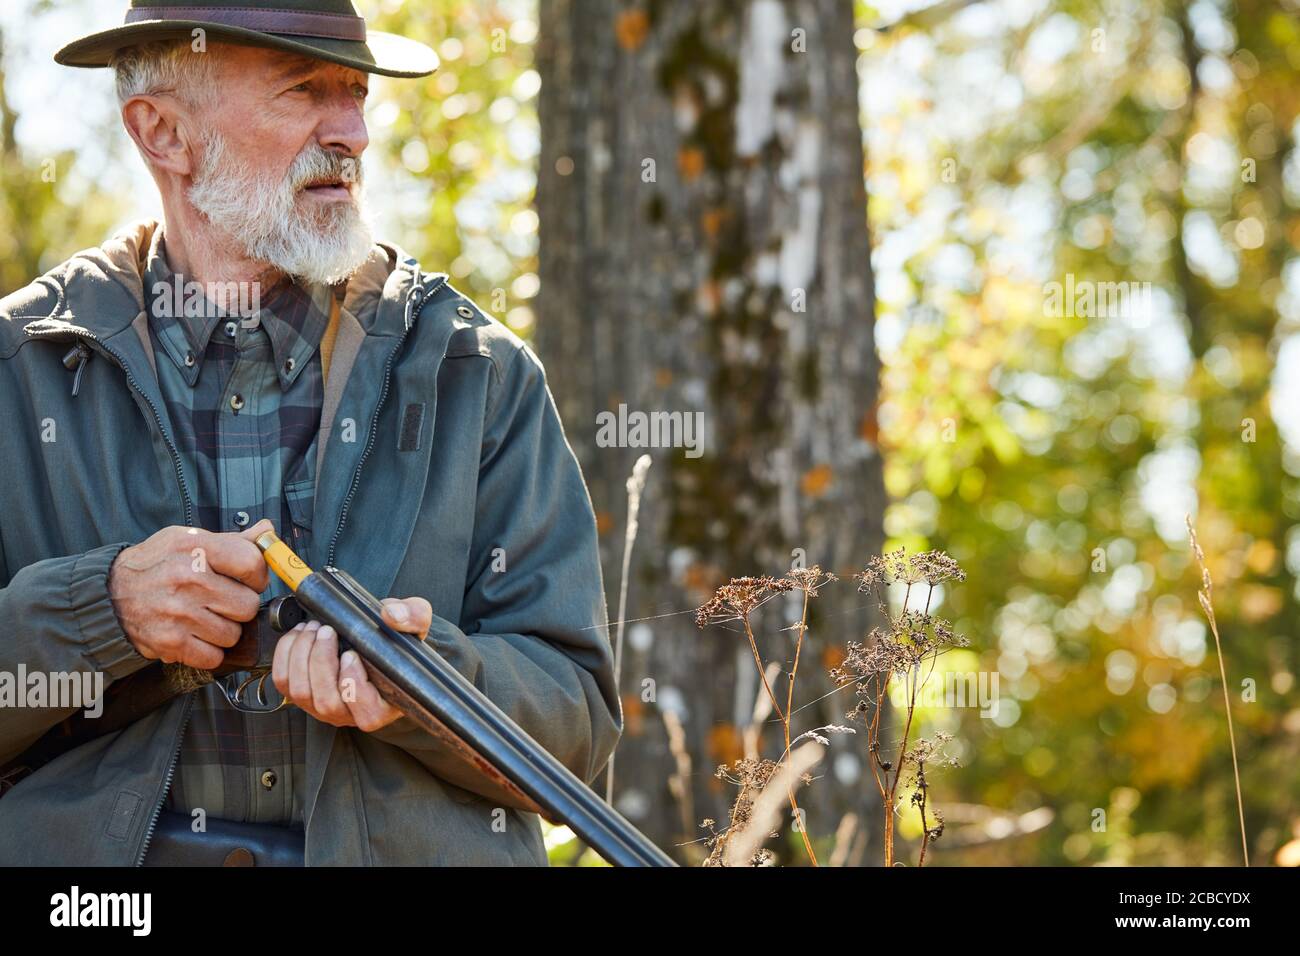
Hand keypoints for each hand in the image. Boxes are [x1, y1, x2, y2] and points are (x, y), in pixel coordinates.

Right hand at [109, 519, 273, 669]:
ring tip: (203, 617)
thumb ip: (231, 540)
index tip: (247, 580)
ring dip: (223, 630)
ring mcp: (179, 612)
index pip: (252, 564)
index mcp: (195, 547)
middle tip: (221, 601)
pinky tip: (194, 635)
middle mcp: (187, 578)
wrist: (109, 594)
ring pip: (234, 634)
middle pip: (248, 605)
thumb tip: (267, 531)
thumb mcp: (188, 540)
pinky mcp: (170, 641)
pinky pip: (214, 656)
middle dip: (239, 607)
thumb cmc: (156, 564)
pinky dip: (208, 651)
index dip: (257, 576)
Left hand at [270, 596, 432, 730]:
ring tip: (313, 628)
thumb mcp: (417, 625)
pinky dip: (286, 655)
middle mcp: (350, 714)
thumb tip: (392, 615)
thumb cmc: (397, 642)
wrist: (377, 643)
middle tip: (326, 630)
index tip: (351, 653)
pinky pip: (284, 682)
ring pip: (301, 693)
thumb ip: (413, 617)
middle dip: (321, 661)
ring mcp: (323, 708)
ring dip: (301, 655)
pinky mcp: (303, 695)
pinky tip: (300, 635)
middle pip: (327, 702)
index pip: (365, 711)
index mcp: (383, 706)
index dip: (352, 683)